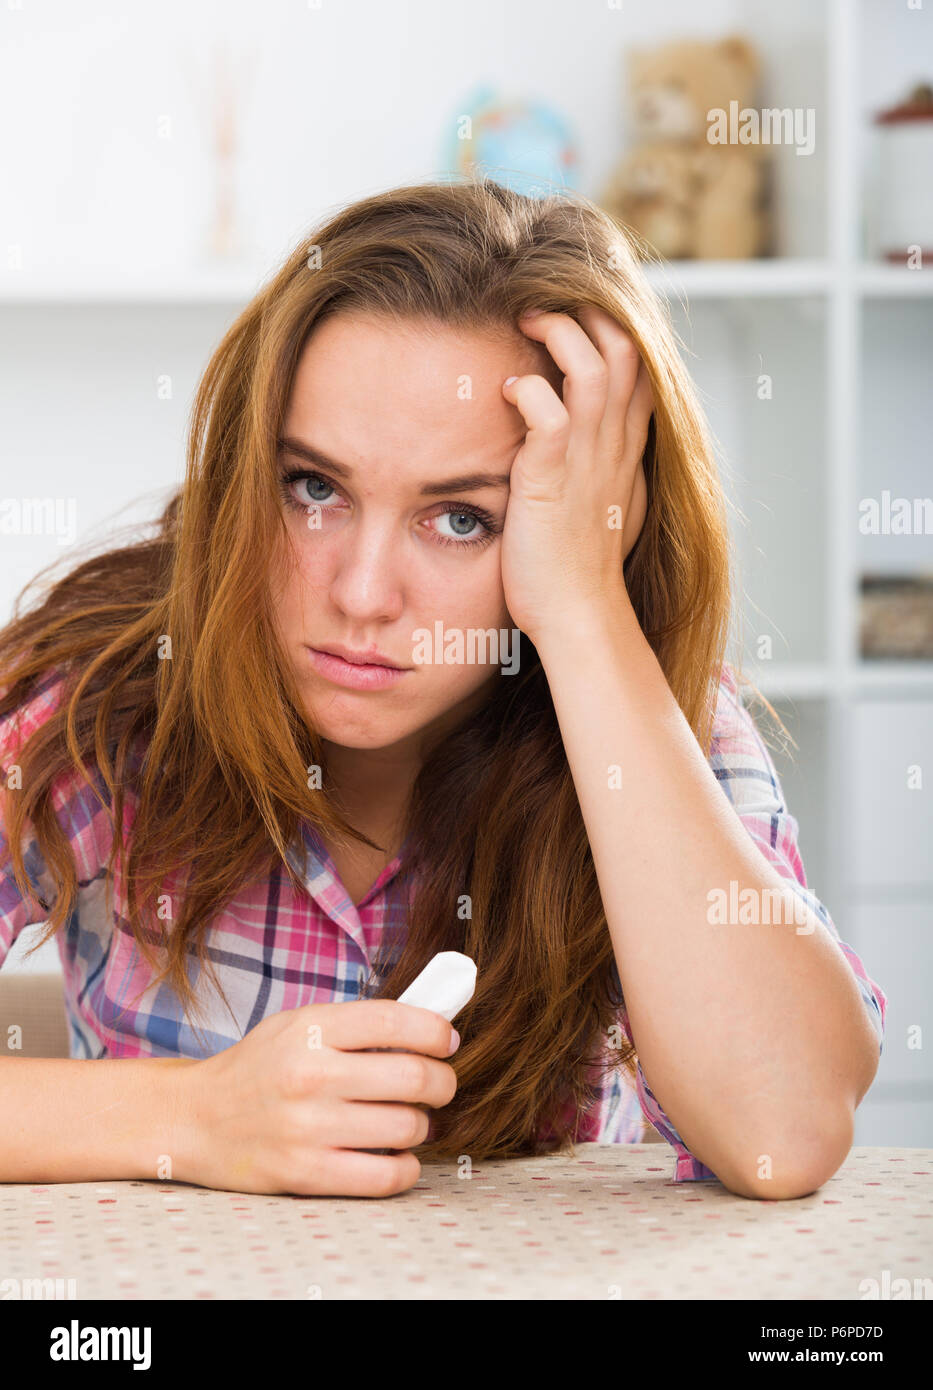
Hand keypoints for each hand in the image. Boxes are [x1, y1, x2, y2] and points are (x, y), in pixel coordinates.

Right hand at [172, 1000, 459, 1195]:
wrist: (194, 1118)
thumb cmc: (259, 1069)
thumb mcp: (299, 1025)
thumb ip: (357, 1025)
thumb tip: (431, 1029)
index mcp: (312, 1028)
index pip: (397, 1021)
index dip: (437, 1031)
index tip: (447, 1041)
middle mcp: (311, 1075)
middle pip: (413, 1077)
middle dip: (442, 1082)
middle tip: (439, 1085)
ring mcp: (308, 1128)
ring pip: (407, 1126)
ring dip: (423, 1125)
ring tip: (410, 1120)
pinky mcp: (305, 1173)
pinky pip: (386, 1175)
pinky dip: (407, 1167)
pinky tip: (399, 1155)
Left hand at [500, 306, 652, 644]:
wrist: (578, 613)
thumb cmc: (581, 564)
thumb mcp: (609, 504)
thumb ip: (606, 466)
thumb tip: (602, 445)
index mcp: (628, 447)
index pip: (640, 365)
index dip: (614, 327)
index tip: (578, 313)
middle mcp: (614, 444)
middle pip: (626, 348)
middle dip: (587, 314)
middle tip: (541, 307)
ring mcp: (587, 458)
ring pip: (592, 366)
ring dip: (558, 333)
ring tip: (525, 323)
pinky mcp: (550, 478)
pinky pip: (546, 412)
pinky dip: (524, 389)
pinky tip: (504, 390)